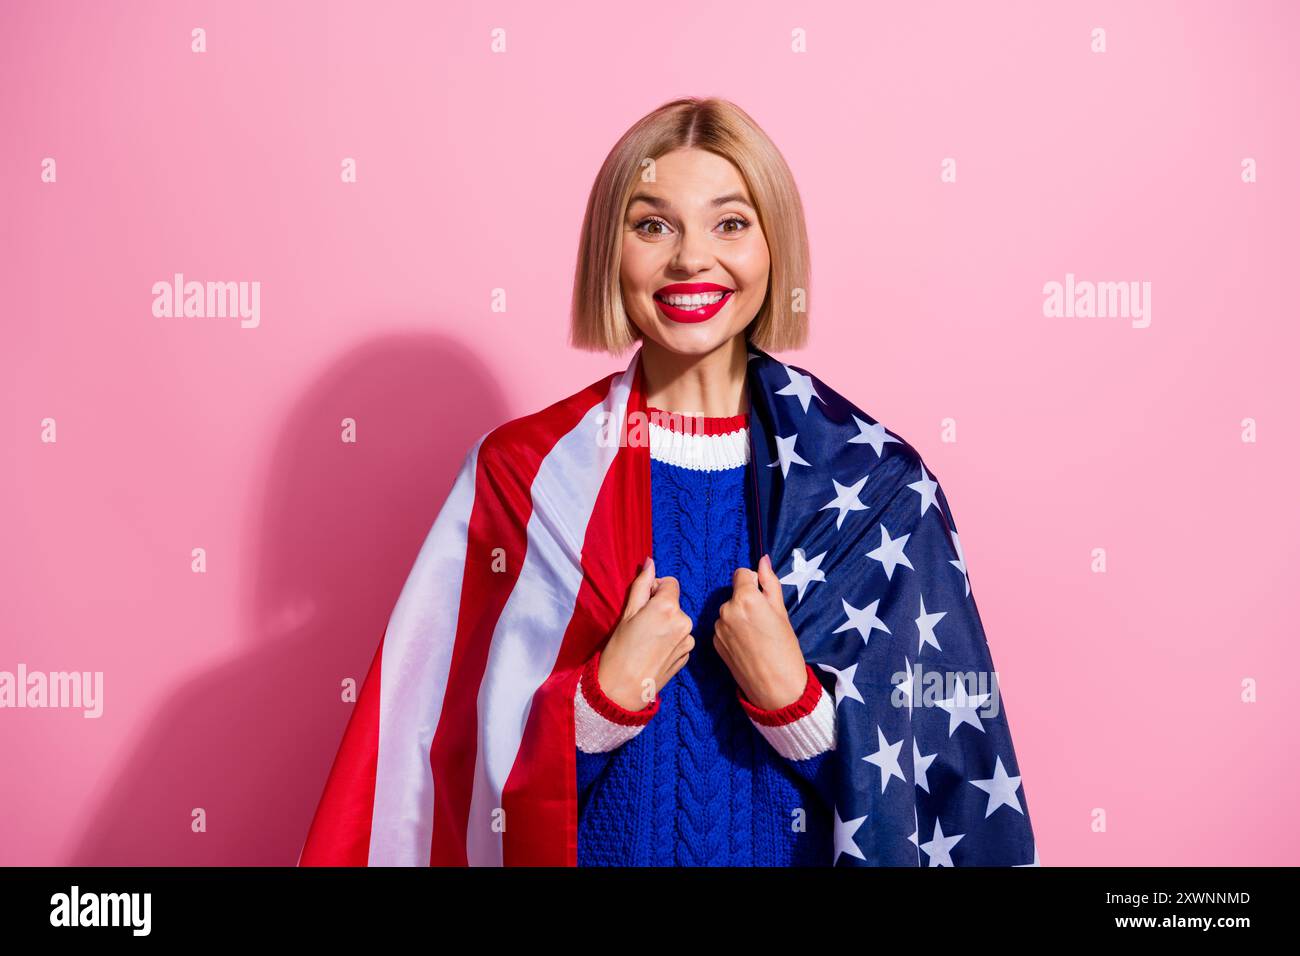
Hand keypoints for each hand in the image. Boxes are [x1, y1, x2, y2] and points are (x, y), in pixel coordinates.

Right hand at [596, 557, 693, 711]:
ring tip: (647, 641)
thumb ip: (642, 585)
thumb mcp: (627, 613)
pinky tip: (654, 651)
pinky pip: (681, 638)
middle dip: (660, 608)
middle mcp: (684, 621)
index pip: (670, 583)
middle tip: (640, 625)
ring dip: (666, 625)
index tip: (642, 603)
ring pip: (678, 621)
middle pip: (674, 602)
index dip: (655, 589)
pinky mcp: (688, 655)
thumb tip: (650, 562)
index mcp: (668, 607)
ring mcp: (688, 640)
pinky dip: (670, 640)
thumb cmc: (620, 651)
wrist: (623, 690)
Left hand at [714, 554, 808, 709]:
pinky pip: (723, 627)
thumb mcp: (782, 612)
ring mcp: (718, 627)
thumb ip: (770, 583)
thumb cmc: (785, 649)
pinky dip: (732, 631)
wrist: (776, 688)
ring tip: (756, 636)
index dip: (754, 583)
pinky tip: (746, 646)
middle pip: (735, 594)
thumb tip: (763, 559)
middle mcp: (726, 610)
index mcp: (745, 598)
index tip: (764, 598)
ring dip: (739, 617)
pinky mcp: (714, 643)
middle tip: (764, 622)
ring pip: (729, 611)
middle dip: (747, 601)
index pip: (742, 574)